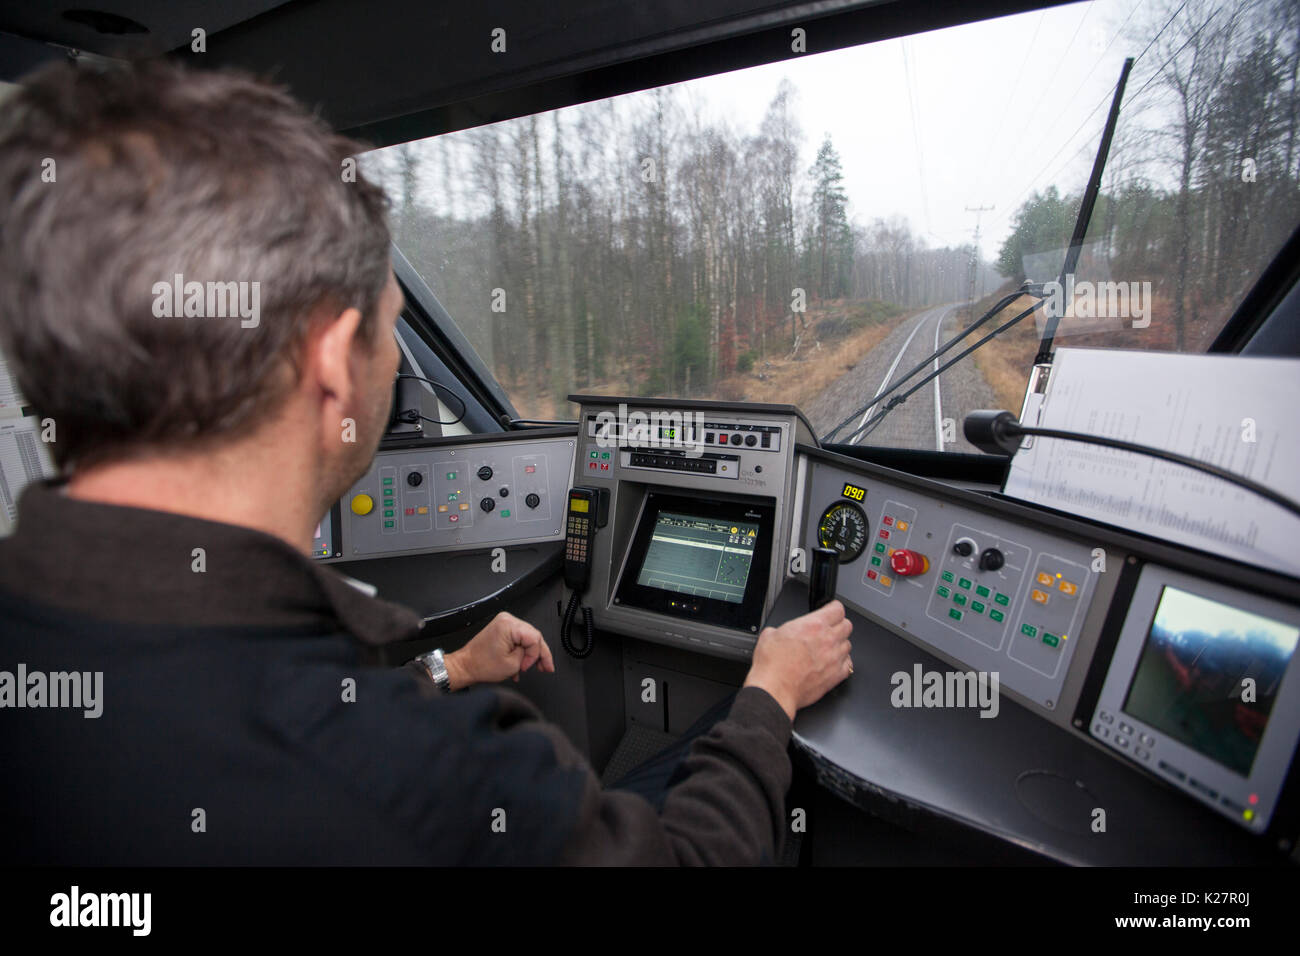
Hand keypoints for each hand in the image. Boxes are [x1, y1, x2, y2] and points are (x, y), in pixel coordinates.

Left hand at [444, 611, 555, 689]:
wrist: (465, 666)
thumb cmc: (481, 665)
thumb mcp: (512, 664)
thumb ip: (528, 655)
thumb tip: (534, 653)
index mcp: (509, 625)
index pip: (535, 638)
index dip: (535, 654)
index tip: (528, 666)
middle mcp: (507, 620)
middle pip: (533, 636)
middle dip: (539, 654)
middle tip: (546, 667)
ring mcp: (504, 624)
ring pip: (527, 638)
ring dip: (531, 655)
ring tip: (537, 667)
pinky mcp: (502, 629)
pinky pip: (519, 639)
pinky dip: (522, 652)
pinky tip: (523, 665)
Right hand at [743, 600, 852, 719]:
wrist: (775, 689)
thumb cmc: (772, 665)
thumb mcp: (769, 635)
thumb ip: (782, 629)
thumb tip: (779, 632)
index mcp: (814, 625)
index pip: (838, 609)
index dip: (833, 609)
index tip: (830, 612)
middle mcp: (828, 640)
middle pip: (847, 626)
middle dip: (838, 625)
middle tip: (829, 630)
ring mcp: (834, 658)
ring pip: (848, 645)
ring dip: (839, 645)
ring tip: (827, 649)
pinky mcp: (836, 676)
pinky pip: (848, 665)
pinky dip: (842, 663)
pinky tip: (831, 664)